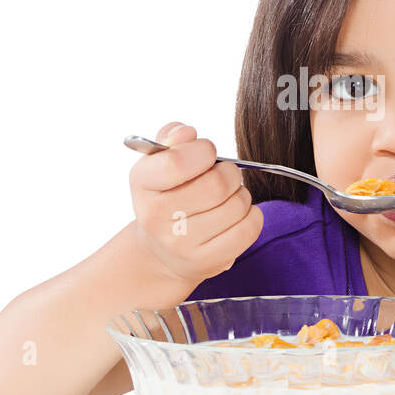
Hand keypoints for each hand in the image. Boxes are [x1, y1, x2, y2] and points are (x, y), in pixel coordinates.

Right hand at [128, 121, 263, 288]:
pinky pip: (248, 229)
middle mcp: (155, 217)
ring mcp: (180, 244)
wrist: (163, 250)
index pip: (177, 162)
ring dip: (241, 194)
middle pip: (216, 184)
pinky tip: (237, 215)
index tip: (207, 153)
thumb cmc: (168, 194)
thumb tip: (187, 133)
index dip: (203, 151)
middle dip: (230, 172)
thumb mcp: (160, 162)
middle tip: (225, 175)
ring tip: (228, 197)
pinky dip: (252, 216)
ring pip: (236, 206)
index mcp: (142, 183)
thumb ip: (172, 137)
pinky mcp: (205, 261)